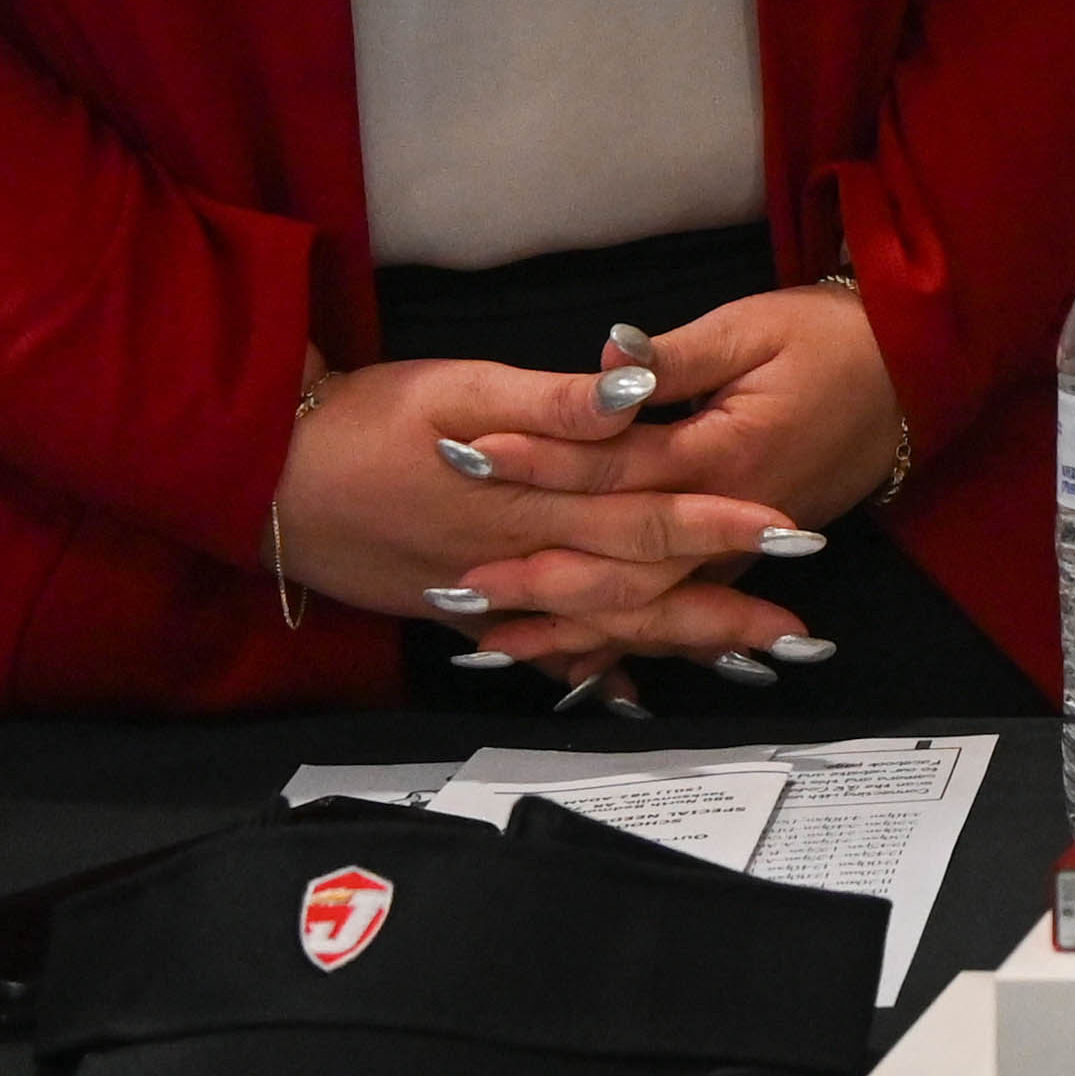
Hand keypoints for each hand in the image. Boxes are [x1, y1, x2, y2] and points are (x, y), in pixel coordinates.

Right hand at [266, 350, 827, 675]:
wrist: (271, 476)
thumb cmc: (367, 419)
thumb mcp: (460, 386)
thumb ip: (557, 399)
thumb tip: (638, 391)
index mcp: (535, 496)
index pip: (648, 509)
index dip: (721, 520)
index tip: (790, 529)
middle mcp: (526, 556)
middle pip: (643, 587)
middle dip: (724, 607)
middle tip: (803, 632)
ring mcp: (499, 593)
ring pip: (604, 625)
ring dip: (679, 641)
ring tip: (749, 656)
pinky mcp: (470, 606)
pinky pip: (545, 649)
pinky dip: (593, 669)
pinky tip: (632, 688)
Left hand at [432, 287, 910, 694]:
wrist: (910, 370)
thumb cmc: (830, 339)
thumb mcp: (751, 328)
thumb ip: (674, 356)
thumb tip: (609, 357)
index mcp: (725, 457)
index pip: (615, 468)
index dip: (540, 463)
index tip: (470, 459)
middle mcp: (732, 521)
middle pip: (623, 563)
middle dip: (540, 578)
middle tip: (460, 590)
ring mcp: (742, 548)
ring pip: (651, 607)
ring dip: (576, 628)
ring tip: (498, 643)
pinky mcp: (747, 555)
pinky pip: (682, 611)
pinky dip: (630, 641)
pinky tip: (580, 662)